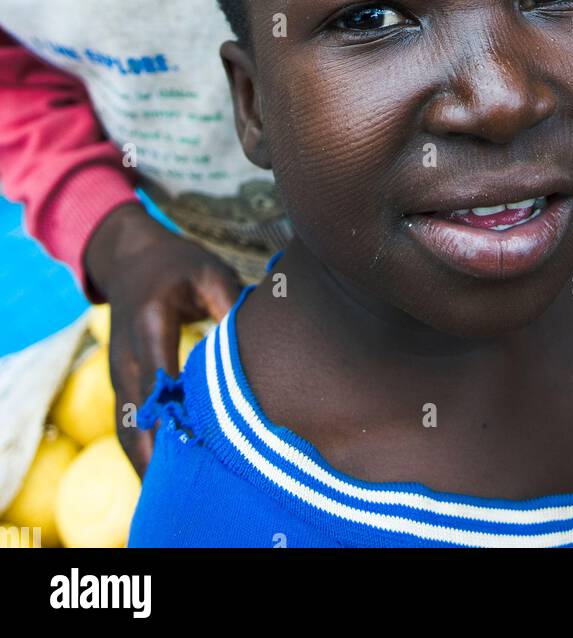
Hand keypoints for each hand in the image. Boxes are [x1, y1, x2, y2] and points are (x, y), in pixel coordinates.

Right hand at [84, 202, 241, 476]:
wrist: (129, 259)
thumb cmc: (177, 265)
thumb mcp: (208, 273)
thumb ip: (231, 304)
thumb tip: (263, 337)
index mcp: (150, 323)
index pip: (161, 376)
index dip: (176, 412)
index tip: (196, 443)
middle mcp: (128, 355)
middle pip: (139, 416)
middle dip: (160, 455)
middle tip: (188, 492)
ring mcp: (119, 374)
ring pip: (128, 431)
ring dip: (148, 465)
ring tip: (174, 502)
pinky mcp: (122, 386)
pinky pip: (128, 428)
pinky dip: (144, 455)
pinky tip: (163, 483)